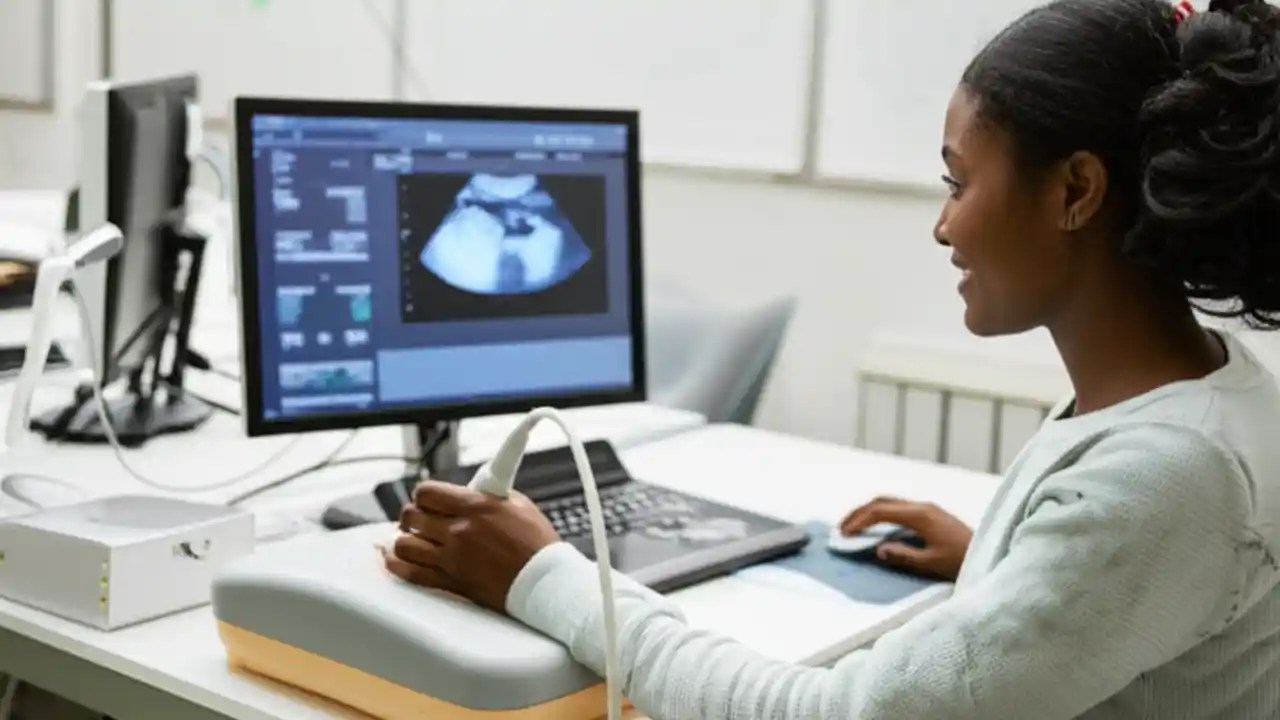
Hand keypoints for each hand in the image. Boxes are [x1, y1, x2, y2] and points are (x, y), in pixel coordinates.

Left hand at [383, 480, 559, 612]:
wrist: (544, 582)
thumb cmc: (537, 546)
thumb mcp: (518, 504)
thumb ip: (488, 494)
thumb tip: (472, 489)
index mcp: (475, 507)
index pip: (427, 492)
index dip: (423, 494)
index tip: (428, 499)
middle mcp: (459, 532)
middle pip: (411, 516)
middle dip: (413, 515)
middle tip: (420, 519)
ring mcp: (452, 559)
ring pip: (404, 545)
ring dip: (405, 539)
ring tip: (413, 539)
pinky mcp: (451, 583)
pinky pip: (410, 574)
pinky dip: (398, 565)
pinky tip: (397, 560)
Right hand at [839, 496, 972, 580]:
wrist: (993, 554)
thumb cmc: (963, 561)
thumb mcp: (932, 563)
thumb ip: (903, 556)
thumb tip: (878, 549)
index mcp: (920, 515)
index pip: (880, 511)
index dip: (859, 521)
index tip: (844, 534)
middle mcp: (923, 506)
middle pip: (883, 500)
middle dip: (859, 512)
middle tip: (842, 528)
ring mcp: (928, 508)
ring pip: (891, 502)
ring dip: (870, 512)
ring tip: (855, 527)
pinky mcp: (933, 514)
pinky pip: (900, 508)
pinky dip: (883, 514)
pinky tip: (878, 528)